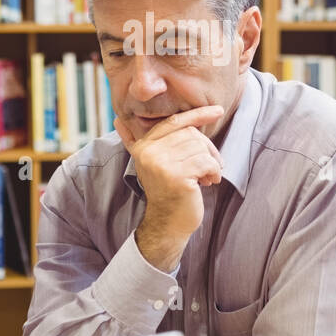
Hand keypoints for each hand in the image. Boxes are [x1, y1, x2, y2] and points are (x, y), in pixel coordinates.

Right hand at [116, 106, 224, 271]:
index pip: (174, 122)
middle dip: (207, 149)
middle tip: (209, 166)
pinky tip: (208, 182)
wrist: (168, 224)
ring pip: (200, 148)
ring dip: (211, 163)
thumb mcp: (152, 164)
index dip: (197, 114)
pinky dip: (213, 172)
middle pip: (191, 134)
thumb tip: (117, 120)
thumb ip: (135, 141)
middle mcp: (149, 153)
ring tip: (206, 176)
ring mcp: (162, 165)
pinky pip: (206, 162)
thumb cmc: (167, 191)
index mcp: (144, 146)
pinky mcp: (177, 177)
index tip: (218, 110)